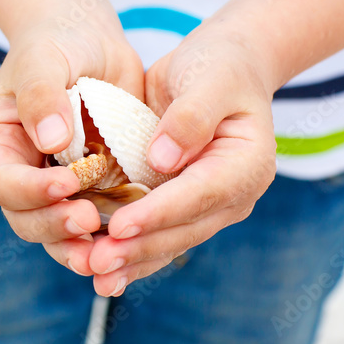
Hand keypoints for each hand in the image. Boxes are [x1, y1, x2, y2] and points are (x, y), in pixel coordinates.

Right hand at [0, 15, 144, 275]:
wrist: (91, 45)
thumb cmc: (58, 42)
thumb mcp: (45, 59)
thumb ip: (42, 95)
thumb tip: (51, 140)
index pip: (2, 182)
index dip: (31, 191)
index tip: (67, 184)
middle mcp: (17, 176)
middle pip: (26, 218)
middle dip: (55, 226)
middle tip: (89, 222)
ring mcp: (50, 190)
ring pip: (57, 233)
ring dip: (79, 248)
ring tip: (108, 253)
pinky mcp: (86, 194)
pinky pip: (92, 227)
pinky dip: (108, 238)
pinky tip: (131, 242)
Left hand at [85, 27, 277, 296]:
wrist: (226, 66)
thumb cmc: (218, 65)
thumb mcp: (210, 77)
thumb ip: (191, 117)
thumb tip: (163, 160)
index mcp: (247, 164)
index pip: (199, 194)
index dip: (158, 212)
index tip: (120, 225)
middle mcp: (234, 194)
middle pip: (184, 228)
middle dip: (139, 247)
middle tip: (96, 262)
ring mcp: (211, 206)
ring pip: (170, 242)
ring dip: (133, 262)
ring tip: (97, 279)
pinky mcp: (186, 206)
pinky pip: (160, 236)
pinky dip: (133, 255)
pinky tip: (103, 273)